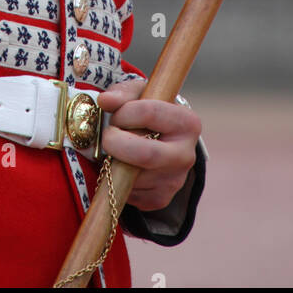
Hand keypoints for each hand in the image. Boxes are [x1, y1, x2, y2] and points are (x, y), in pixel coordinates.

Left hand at [97, 79, 201, 212]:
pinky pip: (130, 192)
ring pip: (133, 176)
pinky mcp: (159, 199)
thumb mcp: (140, 94)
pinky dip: (118, 179)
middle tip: (108, 136)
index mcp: (187, 123)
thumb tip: (105, 101)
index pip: (149, 113)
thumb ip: (122, 93)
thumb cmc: (148, 112)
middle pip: (145, 154)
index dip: (124, 112)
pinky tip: (123, 165)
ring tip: (116, 148)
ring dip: (114, 161)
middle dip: (116, 143)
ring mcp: (175, 181)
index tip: (116, 114)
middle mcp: (187, 155)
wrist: (161, 141)